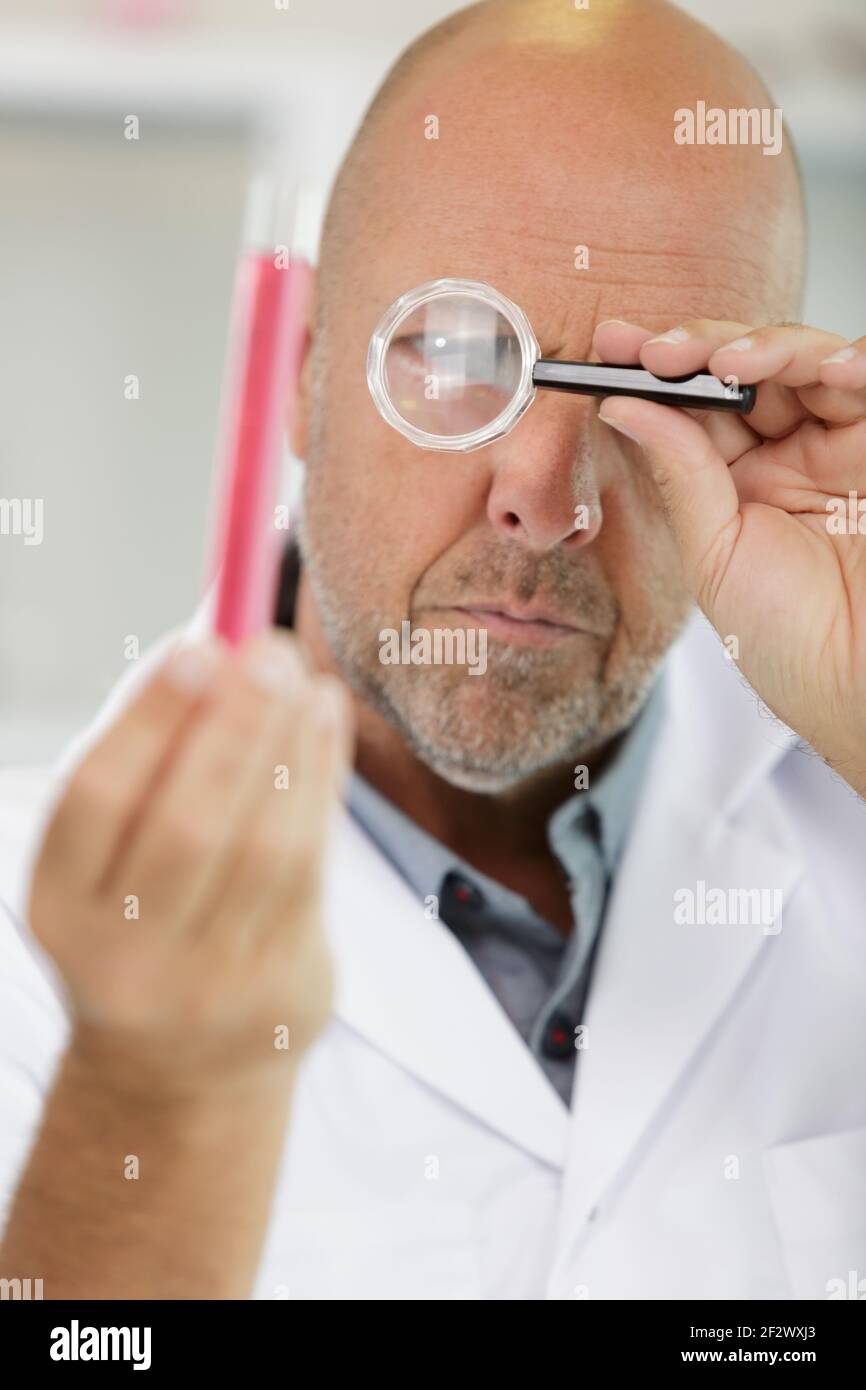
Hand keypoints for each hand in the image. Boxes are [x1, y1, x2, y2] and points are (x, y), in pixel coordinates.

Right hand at [29, 630, 351, 1098]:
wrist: (180, 1066)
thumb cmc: (146, 906)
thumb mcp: (116, 846)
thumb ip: (153, 745)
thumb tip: (218, 625)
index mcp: (61, 908)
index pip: (95, 804)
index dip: (148, 719)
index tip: (198, 646)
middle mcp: (125, 958)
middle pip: (189, 827)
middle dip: (237, 726)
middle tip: (271, 648)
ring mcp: (211, 986)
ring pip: (267, 848)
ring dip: (293, 748)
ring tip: (304, 680)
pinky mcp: (285, 992)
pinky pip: (315, 871)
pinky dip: (324, 784)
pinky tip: (324, 727)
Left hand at [594, 319, 865, 796]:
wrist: (861, 688)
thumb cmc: (794, 648)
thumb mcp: (716, 556)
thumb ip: (681, 474)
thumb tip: (625, 407)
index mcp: (736, 486)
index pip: (692, 409)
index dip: (654, 373)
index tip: (610, 348)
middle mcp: (788, 458)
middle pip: (744, 370)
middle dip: (697, 349)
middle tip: (657, 350)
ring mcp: (841, 447)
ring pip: (804, 362)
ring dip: (765, 347)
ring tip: (729, 362)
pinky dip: (851, 363)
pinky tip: (829, 370)